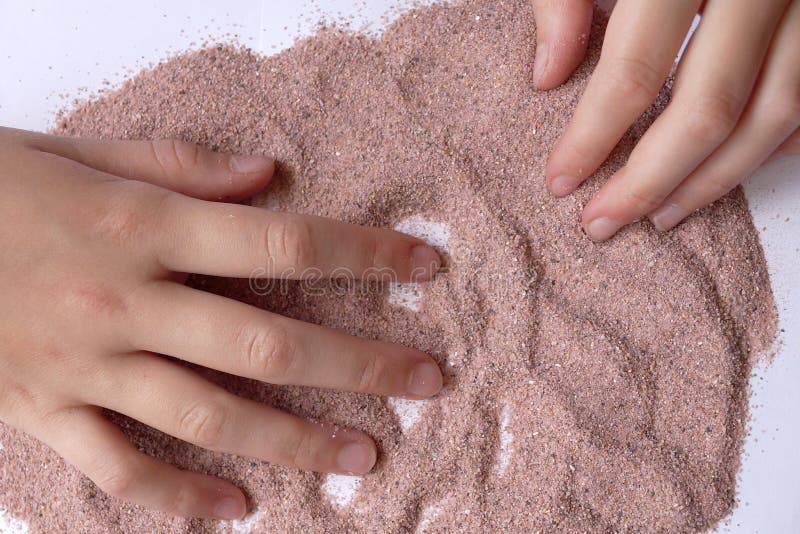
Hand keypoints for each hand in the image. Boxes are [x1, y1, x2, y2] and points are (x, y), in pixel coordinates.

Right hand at [0, 127, 441, 518]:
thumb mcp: (75, 152)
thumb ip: (178, 167)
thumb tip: (267, 177)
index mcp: (141, 228)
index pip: (282, 244)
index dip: (362, 254)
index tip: (425, 268)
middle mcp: (126, 303)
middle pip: (268, 345)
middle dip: (359, 365)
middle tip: (428, 382)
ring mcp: (85, 368)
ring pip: (210, 417)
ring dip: (294, 443)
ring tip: (363, 459)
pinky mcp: (44, 414)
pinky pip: (121, 471)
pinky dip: (179, 499)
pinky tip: (236, 515)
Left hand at [532, 0, 799, 239]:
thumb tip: (547, 75)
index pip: (635, 71)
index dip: (593, 136)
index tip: (560, 182)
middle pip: (709, 110)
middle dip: (650, 181)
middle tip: (603, 221)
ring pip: (773, 114)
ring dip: (714, 179)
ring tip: (661, 214)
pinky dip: (775, 142)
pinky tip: (730, 169)